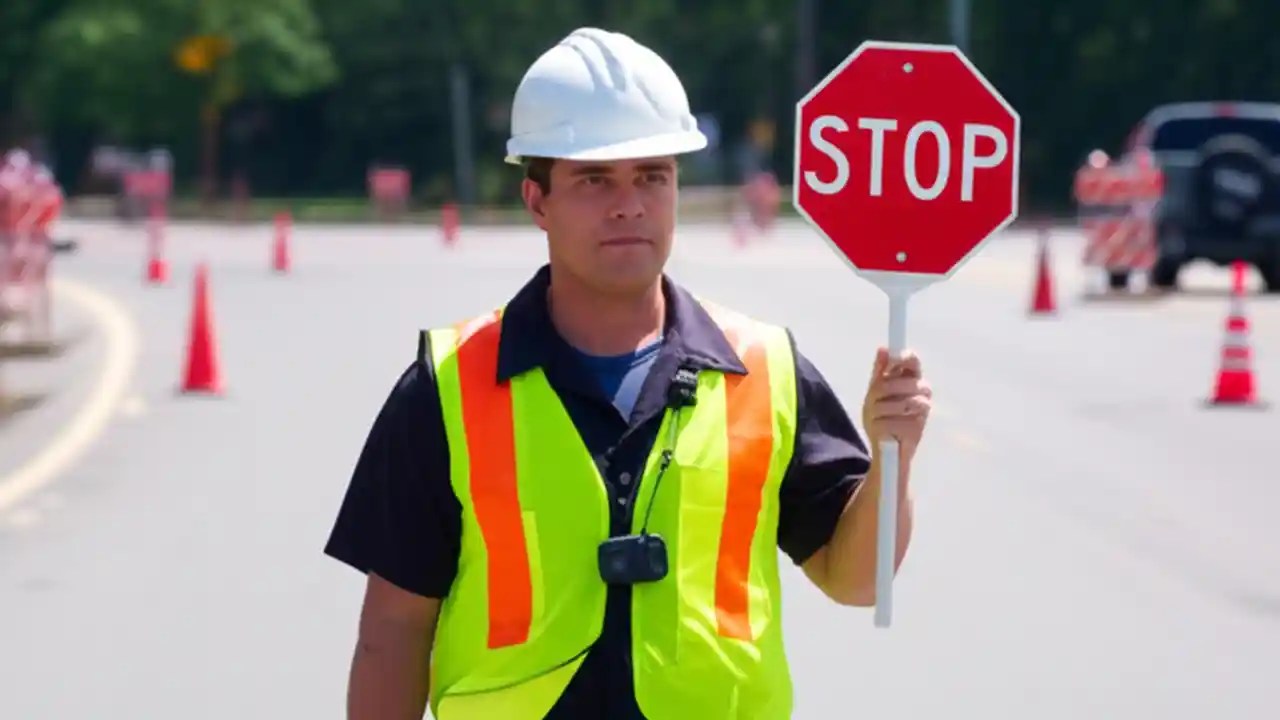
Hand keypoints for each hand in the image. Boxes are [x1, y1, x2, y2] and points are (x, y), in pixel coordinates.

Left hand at [861, 348, 931, 464]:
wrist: (885, 447)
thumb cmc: (881, 414)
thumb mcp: (875, 392)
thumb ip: (880, 372)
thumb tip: (883, 349)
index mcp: (913, 378)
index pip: (913, 360)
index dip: (902, 357)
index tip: (889, 361)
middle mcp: (923, 392)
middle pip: (899, 383)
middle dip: (879, 393)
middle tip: (871, 402)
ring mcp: (923, 411)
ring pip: (895, 404)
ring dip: (877, 411)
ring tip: (875, 417)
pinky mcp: (918, 429)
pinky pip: (892, 422)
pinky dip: (880, 427)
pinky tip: (881, 430)